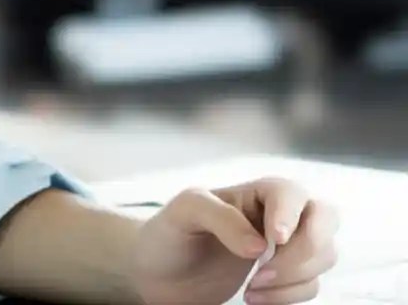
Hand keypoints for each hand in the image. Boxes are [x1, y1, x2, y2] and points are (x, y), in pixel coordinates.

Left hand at [129, 178, 338, 304]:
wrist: (160, 273)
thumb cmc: (169, 234)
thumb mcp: (183, 212)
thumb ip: (219, 217)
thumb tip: (259, 246)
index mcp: (255, 191)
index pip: (290, 192)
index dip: (290, 215)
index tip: (274, 240)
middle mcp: (277, 214)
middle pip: (325, 217)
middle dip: (306, 249)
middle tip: (263, 271)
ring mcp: (286, 245)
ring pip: (325, 254)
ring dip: (295, 278)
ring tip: (250, 291)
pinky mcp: (286, 274)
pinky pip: (312, 284)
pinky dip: (290, 296)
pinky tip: (255, 299)